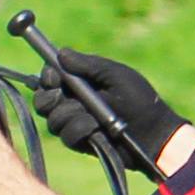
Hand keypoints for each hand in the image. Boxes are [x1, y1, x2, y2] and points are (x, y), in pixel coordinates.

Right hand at [30, 47, 185, 165]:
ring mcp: (74, 122)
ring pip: (52, 118)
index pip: (50, 75)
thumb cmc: (139, 100)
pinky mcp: (78, 141)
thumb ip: (89, 65)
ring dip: (71, 115)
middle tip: (61, 96)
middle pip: (42, 99)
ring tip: (93, 117)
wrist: (153, 135)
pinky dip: (80, 130)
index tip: (54, 78)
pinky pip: (66, 135)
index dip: (47, 76)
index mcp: (81, 81)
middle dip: (48, 97)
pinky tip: (96, 129)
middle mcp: (73, 100)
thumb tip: (61, 52)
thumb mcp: (116, 75)